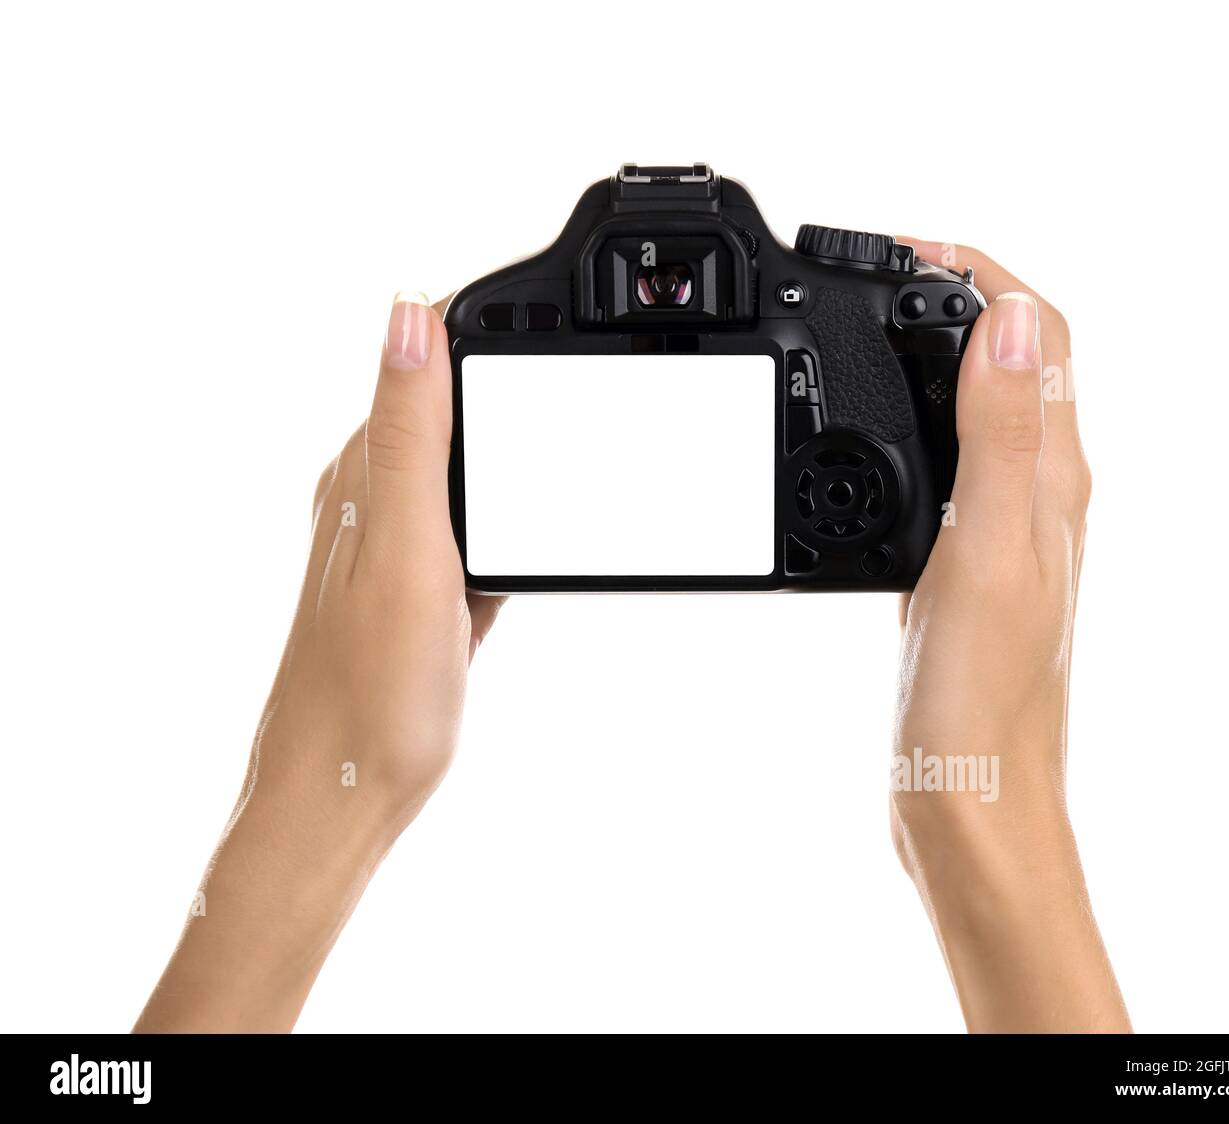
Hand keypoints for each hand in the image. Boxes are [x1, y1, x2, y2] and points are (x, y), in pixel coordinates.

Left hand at [136, 294, 500, 1031]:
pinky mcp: (430, 590)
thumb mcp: (404, 547)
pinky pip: (479, 529)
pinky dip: (513, 511)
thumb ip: (410, 433)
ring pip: (470, 467)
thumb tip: (409, 313)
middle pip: (452, 406)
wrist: (346, 791)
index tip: (550, 302)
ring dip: (514, 439)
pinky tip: (535, 521)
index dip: (485, 320)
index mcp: (366, 474)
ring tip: (570, 417)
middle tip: (575, 343)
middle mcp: (377, 499)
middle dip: (511, 372)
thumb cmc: (369, 689)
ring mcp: (406, 546)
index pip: (422, 360)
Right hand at [890, 243, 1127, 1032]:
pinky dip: (904, 428)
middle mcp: (1033, 496)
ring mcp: (993, 531)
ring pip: (971, 411)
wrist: (967, 797)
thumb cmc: (983, 700)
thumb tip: (1007, 317)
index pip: (1037, 335)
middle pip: (1008, 360)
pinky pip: (939, 469)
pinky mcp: (955, 566)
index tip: (905, 248)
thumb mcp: (984, 551)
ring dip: (928, 355)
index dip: (979, 273)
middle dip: (950, 297)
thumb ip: (998, 435)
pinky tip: (862, 442)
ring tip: (863, 331)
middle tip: (875, 274)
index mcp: (1050, 480)